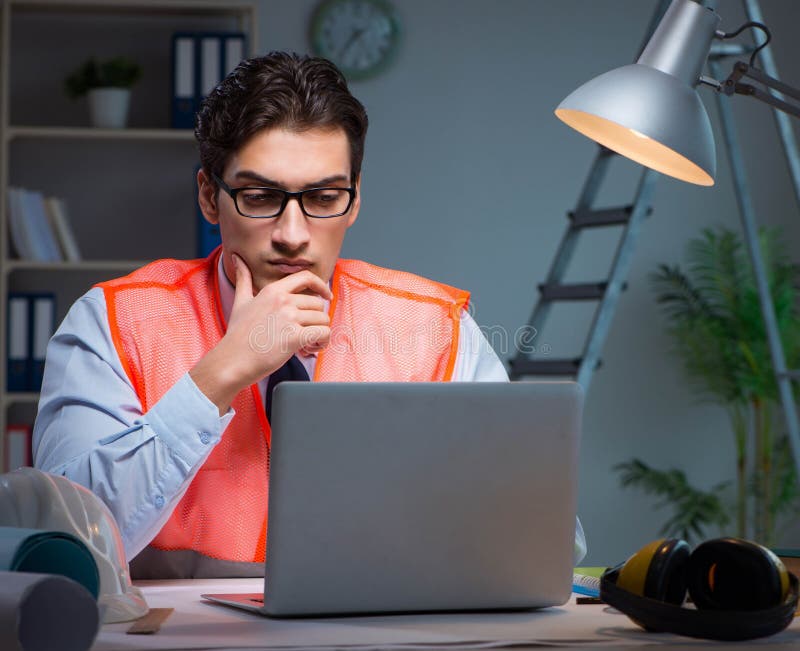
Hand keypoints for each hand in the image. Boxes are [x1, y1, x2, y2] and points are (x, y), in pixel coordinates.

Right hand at [190, 254, 331, 413]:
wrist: (232, 361)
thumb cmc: (237, 335)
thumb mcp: (240, 301)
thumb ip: (244, 279)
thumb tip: (236, 257)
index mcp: (273, 290)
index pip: (306, 277)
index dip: (321, 285)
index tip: (326, 295)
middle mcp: (283, 300)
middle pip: (318, 304)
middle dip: (315, 321)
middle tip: (303, 336)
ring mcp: (289, 317)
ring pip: (323, 320)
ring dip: (319, 334)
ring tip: (304, 345)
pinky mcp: (295, 336)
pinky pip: (323, 334)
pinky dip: (321, 343)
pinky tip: (308, 350)